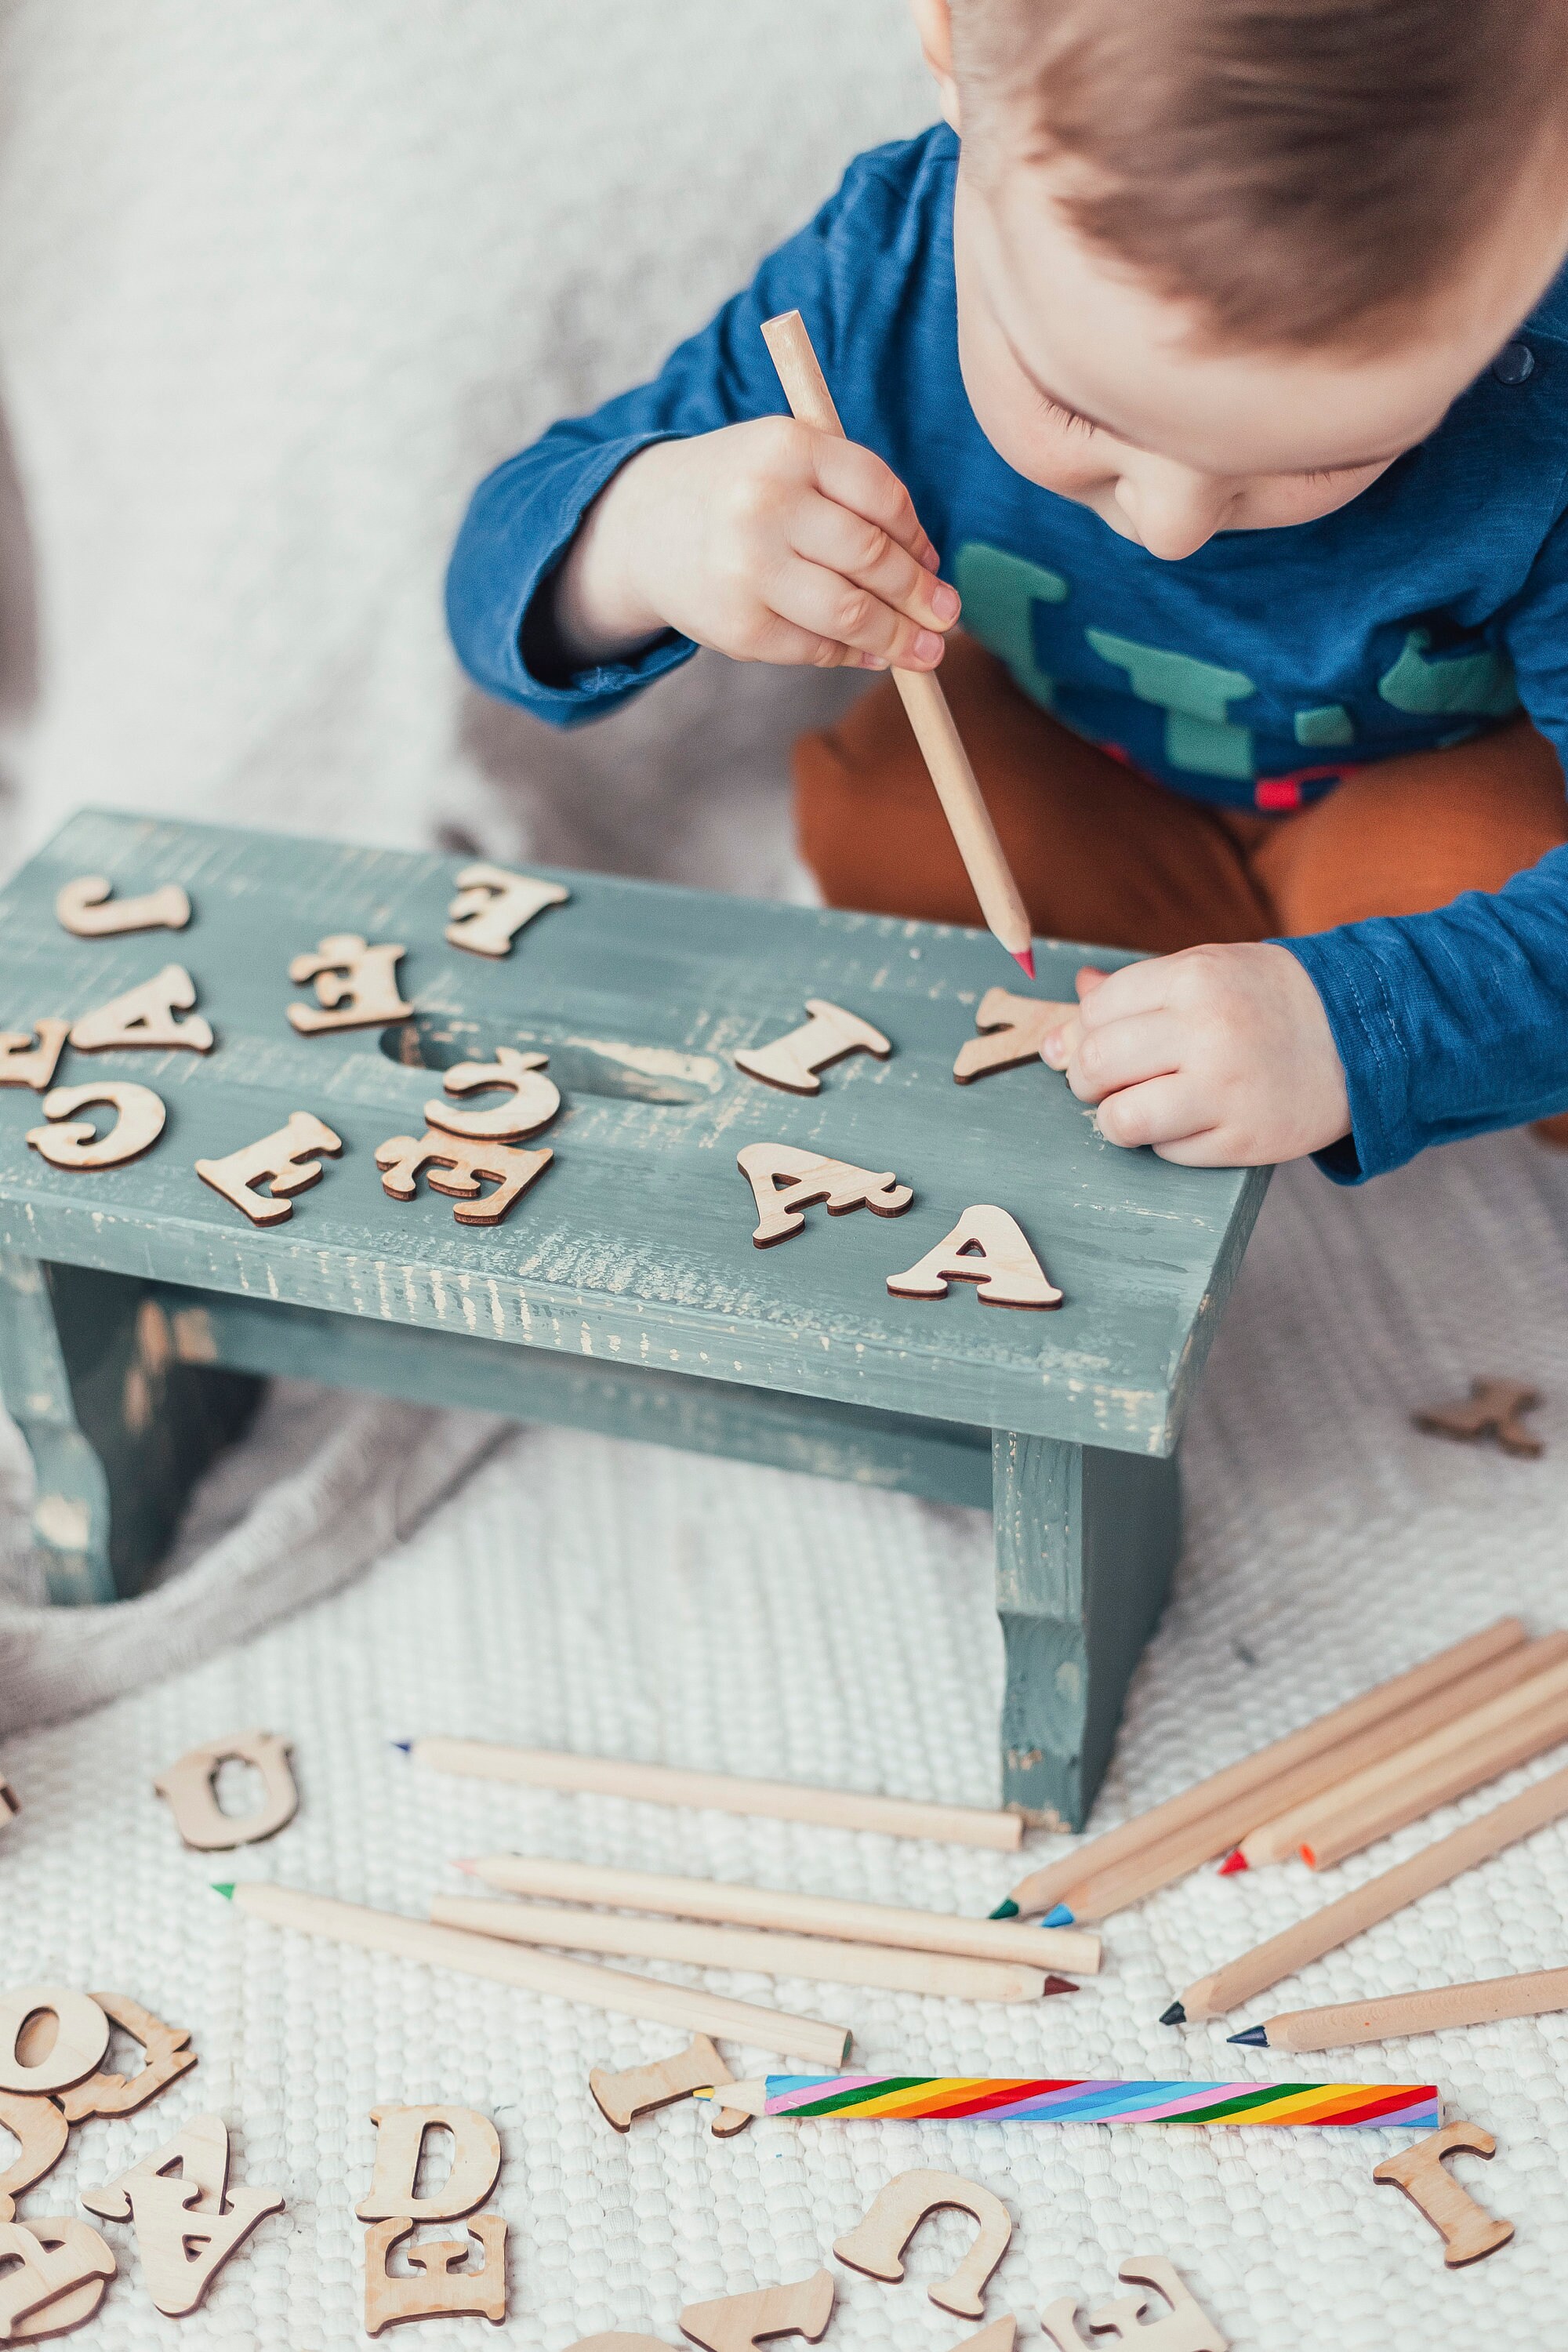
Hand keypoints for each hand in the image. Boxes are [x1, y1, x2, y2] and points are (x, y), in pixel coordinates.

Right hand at [551, 419, 958, 671]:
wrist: (643, 528)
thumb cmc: (736, 490)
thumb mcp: (785, 458)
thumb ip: (852, 494)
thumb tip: (928, 569)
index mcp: (788, 448)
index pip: (882, 497)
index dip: (917, 537)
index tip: (932, 562)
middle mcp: (765, 505)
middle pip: (873, 559)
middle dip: (920, 595)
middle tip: (948, 615)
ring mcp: (749, 570)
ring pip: (852, 613)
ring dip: (900, 638)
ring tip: (927, 652)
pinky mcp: (739, 627)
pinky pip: (816, 649)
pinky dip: (853, 655)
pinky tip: (872, 654)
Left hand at [1040, 942, 1350, 1165]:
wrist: (1365, 1034)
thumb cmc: (1269, 1002)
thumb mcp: (1208, 973)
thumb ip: (1134, 993)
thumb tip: (1062, 1020)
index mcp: (1194, 979)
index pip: (1096, 1012)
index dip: (1081, 1034)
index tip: (1092, 1046)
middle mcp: (1209, 1031)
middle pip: (1096, 1064)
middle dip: (1085, 1080)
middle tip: (1104, 1084)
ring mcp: (1228, 1089)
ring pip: (1122, 1119)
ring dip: (1117, 1120)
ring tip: (1138, 1110)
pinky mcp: (1245, 1139)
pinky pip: (1168, 1154)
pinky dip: (1166, 1144)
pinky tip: (1191, 1122)